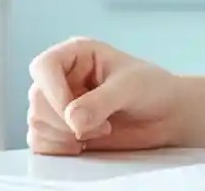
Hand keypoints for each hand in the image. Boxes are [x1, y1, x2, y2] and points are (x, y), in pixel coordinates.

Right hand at [26, 37, 181, 155]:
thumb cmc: (152, 88)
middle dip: (65, 121)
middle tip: (99, 126)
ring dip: (64, 136)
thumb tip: (73, 119)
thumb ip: (101, 102)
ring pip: (37, 122)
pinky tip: (83, 146)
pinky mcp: (61, 130)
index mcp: (75, 55)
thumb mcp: (130, 87)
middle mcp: (62, 78)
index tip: (74, 114)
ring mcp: (59, 105)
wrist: (167, 115)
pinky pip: (40, 142)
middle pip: (37, 99)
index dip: (53, 91)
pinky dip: (57, 149)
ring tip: (97, 132)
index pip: (44, 66)